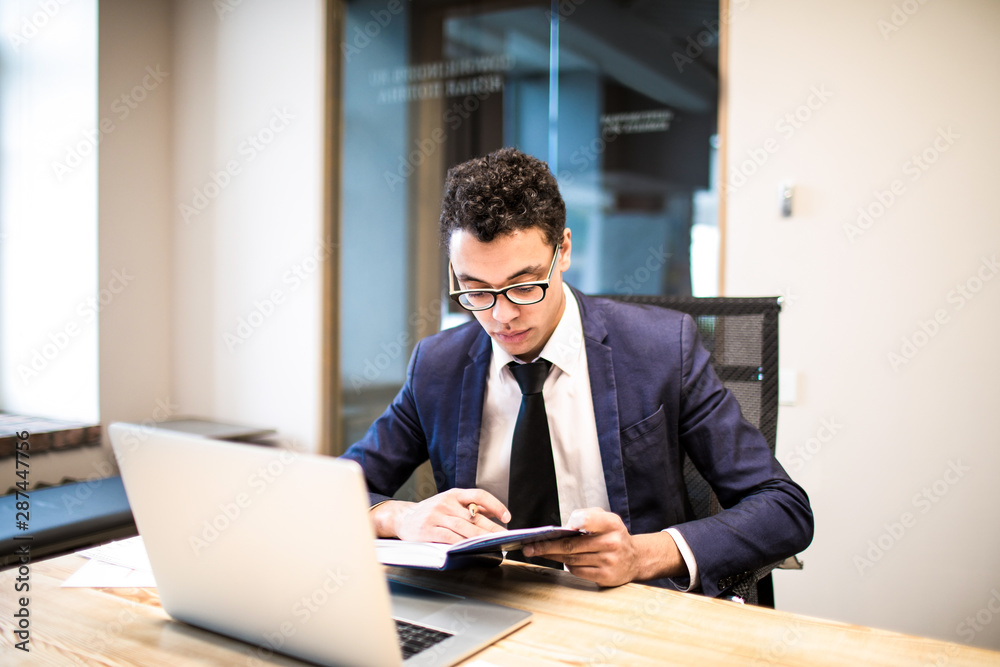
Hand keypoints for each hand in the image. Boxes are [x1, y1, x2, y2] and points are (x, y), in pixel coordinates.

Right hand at [371, 489, 510, 543]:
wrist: (404, 517)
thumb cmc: (431, 512)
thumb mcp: (450, 503)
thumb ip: (470, 507)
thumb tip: (494, 513)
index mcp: (453, 494)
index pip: (478, 495)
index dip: (495, 505)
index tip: (506, 516)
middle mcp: (445, 503)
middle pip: (473, 516)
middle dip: (491, 528)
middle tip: (504, 537)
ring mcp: (435, 516)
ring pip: (463, 528)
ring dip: (479, 537)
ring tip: (492, 544)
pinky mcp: (427, 530)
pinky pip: (448, 538)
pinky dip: (461, 544)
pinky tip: (471, 548)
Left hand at [522, 508, 685, 586]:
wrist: (635, 558)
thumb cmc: (613, 535)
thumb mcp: (606, 519)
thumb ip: (586, 517)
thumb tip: (564, 528)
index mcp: (611, 524)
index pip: (589, 520)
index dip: (575, 522)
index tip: (558, 527)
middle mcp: (611, 543)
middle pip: (571, 545)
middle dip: (547, 546)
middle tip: (529, 546)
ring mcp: (609, 562)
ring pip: (571, 559)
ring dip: (552, 556)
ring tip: (537, 552)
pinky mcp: (605, 577)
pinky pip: (578, 571)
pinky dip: (567, 565)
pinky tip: (560, 560)